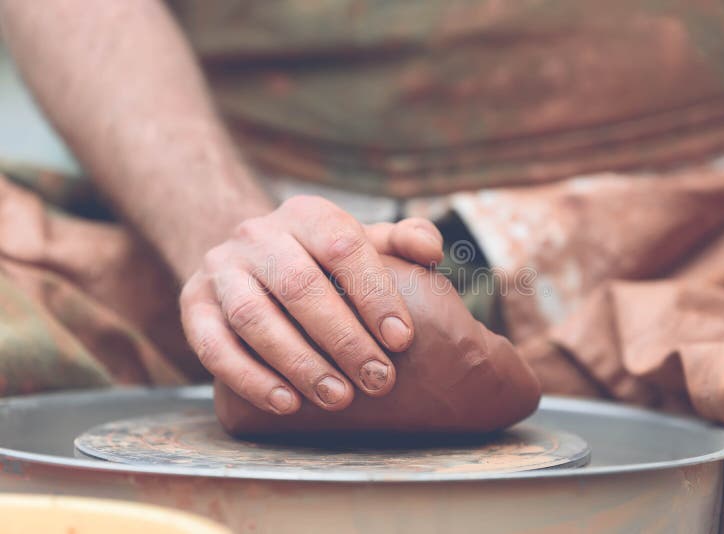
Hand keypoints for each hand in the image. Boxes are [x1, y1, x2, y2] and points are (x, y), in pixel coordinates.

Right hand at [215, 255, 541, 434]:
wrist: (253, 261)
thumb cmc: (323, 260)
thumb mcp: (364, 242)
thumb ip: (402, 241)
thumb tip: (430, 249)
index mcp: (306, 214)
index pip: (342, 246)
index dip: (374, 293)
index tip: (402, 340)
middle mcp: (258, 235)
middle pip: (299, 285)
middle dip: (343, 338)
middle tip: (378, 380)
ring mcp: (220, 269)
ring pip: (254, 317)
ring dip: (298, 363)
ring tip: (337, 398)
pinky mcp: (192, 305)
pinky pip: (212, 345)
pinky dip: (249, 377)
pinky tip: (286, 403)